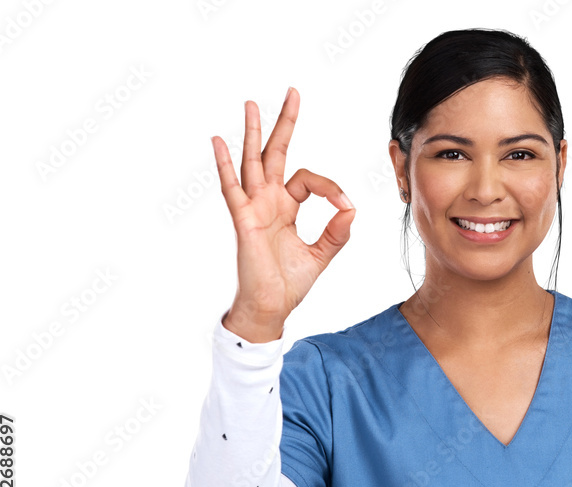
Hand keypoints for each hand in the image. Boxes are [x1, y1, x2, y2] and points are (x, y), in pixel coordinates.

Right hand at [212, 87, 355, 341]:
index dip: (329, 187)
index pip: (307, 179)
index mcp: (286, 207)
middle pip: (275, 153)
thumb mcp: (322, 254)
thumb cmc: (290, 282)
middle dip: (284, 123)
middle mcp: (268, 201)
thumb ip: (337, 232)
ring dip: (253, 133)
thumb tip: (352, 208)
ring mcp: (253, 208)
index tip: (344, 205)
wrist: (271, 307)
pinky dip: (224, 164)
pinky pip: (232, 188)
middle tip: (292, 93)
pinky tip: (219, 141)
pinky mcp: (244, 220)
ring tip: (251, 104)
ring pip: (252, 162)